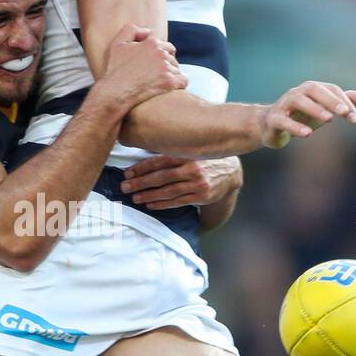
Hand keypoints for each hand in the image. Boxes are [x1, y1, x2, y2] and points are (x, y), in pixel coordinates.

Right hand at [99, 23, 186, 111]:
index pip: (167, 46)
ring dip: (171, 74)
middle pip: (172, 57)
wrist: (115, 92)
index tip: (156, 62)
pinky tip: (172, 87)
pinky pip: (183, 80)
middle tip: (157, 74)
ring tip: (160, 82)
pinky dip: (180, 83)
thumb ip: (131, 30)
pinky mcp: (169, 82)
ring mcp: (165, 68)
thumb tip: (148, 31)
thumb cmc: (116, 69)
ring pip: (177, 69)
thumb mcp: (118, 44)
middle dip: (167, 64)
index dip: (162, 54)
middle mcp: (160, 53)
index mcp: (151, 43)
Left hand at [120, 154, 242, 209]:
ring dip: (149, 195)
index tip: (127, 173)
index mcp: (187, 153)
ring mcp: (197, 183)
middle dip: (140, 182)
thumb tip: (142, 155)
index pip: (159, 161)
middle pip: (161, 177)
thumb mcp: (191, 150)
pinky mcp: (201, 196)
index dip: (141, 167)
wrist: (231, 172)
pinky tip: (150, 204)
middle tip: (125, 187)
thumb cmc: (204, 159)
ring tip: (135, 198)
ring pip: (168, 191)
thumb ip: (172, 152)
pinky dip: (162, 204)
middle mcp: (192, 168)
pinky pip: (178, 201)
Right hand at [258, 82, 355, 149]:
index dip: (344, 103)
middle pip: (315, 90)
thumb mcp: (324, 109)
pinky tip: (308, 134)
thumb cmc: (300, 115)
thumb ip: (344, 102)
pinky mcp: (273, 119)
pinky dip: (294, 126)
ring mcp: (283, 104)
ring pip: (298, 101)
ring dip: (314, 109)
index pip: (331, 91)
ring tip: (329, 119)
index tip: (355, 120)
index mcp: (312, 89)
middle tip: (345, 113)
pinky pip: (283, 120)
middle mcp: (297, 92)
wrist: (269, 126)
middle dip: (331, 100)